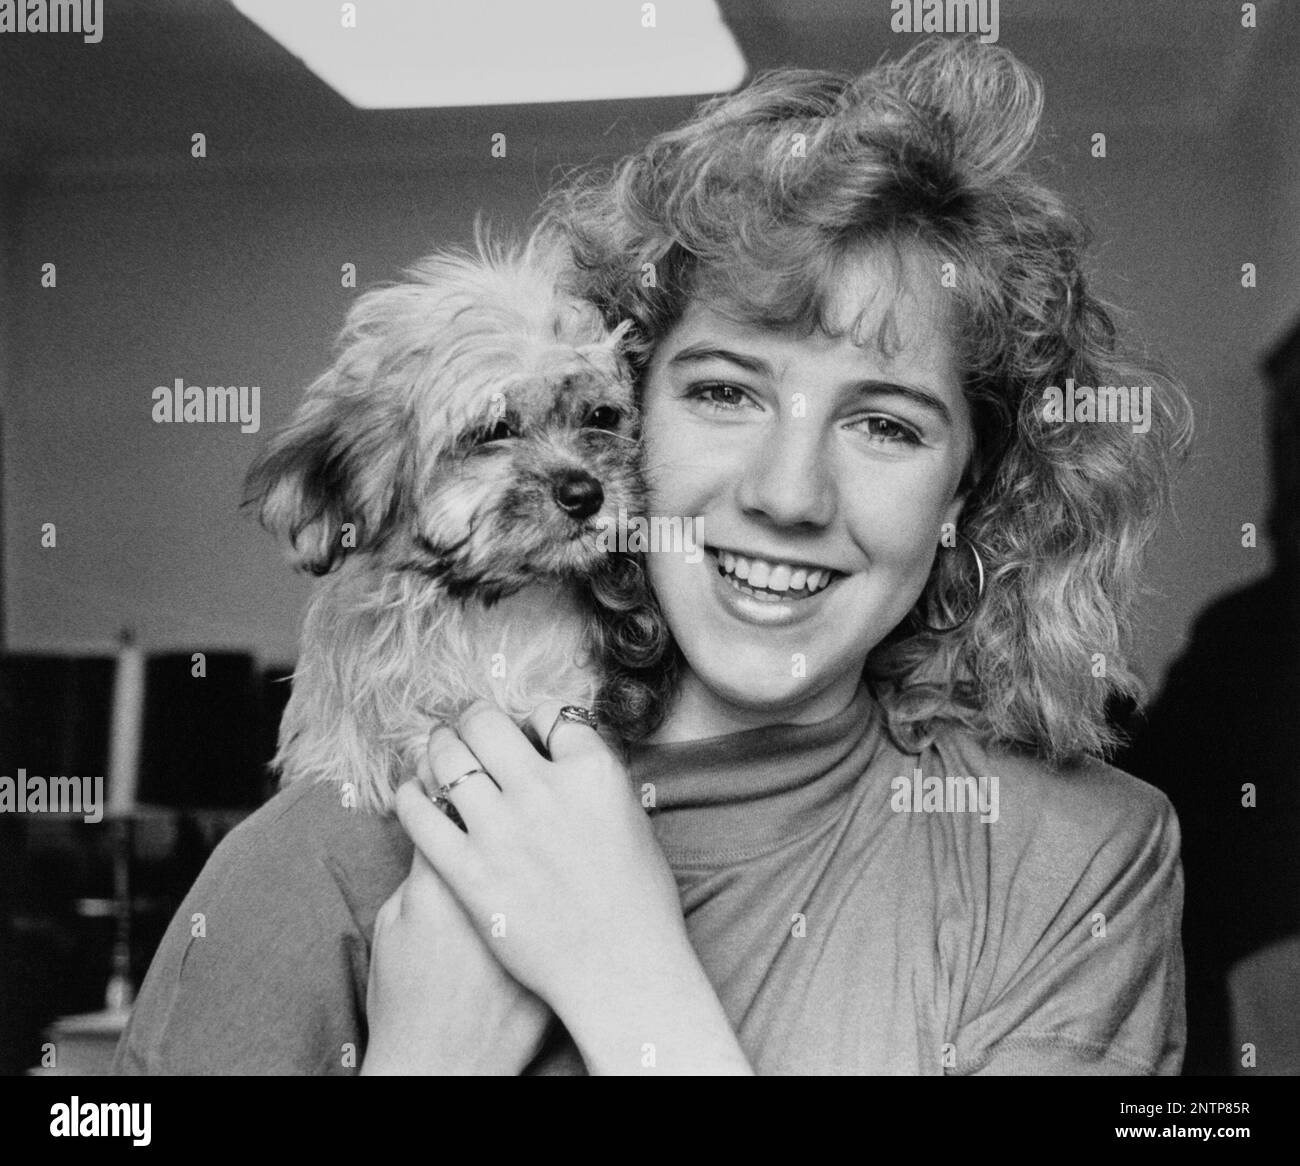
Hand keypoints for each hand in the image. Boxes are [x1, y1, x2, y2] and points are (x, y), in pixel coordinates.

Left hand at [397, 700, 751, 1073]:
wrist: (622, 972)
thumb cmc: (638, 902)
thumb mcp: (633, 820)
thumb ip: (594, 781)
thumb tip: (559, 753)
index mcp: (594, 772)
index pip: (550, 714)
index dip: (532, 719)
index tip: (524, 730)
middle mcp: (545, 790)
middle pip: (488, 722)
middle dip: (474, 719)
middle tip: (468, 727)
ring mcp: (502, 831)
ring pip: (447, 758)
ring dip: (438, 748)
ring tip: (437, 751)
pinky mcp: (468, 872)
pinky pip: (421, 816)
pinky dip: (412, 798)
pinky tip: (414, 796)